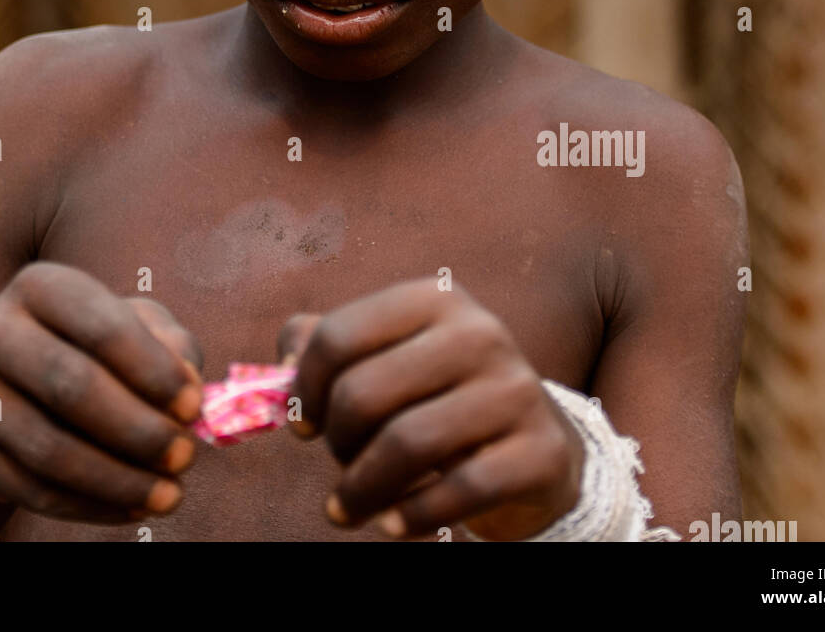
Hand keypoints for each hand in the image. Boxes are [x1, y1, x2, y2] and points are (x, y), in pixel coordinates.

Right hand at [0, 263, 202, 522]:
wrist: (13, 388)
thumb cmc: (94, 349)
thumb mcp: (137, 328)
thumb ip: (172, 347)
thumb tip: (189, 389)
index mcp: (40, 286)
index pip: (100, 326)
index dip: (152, 369)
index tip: (193, 406)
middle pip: (69, 385)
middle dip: (137, 428)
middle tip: (185, 457)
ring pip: (47, 448)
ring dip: (117, 479)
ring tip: (169, 494)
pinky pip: (29, 489)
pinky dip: (88, 506)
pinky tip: (131, 506)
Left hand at [279, 279, 582, 539]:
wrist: (535, 447)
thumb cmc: (437, 398)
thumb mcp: (388, 357)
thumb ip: (327, 345)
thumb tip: (283, 358)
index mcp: (434, 298)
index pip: (340, 336)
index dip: (304, 389)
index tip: (302, 426)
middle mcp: (480, 333)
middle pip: (366, 393)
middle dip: (337, 443)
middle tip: (338, 465)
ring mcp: (516, 390)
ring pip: (410, 443)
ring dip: (362, 488)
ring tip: (348, 508)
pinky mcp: (541, 450)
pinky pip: (461, 490)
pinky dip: (410, 516)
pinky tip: (391, 525)